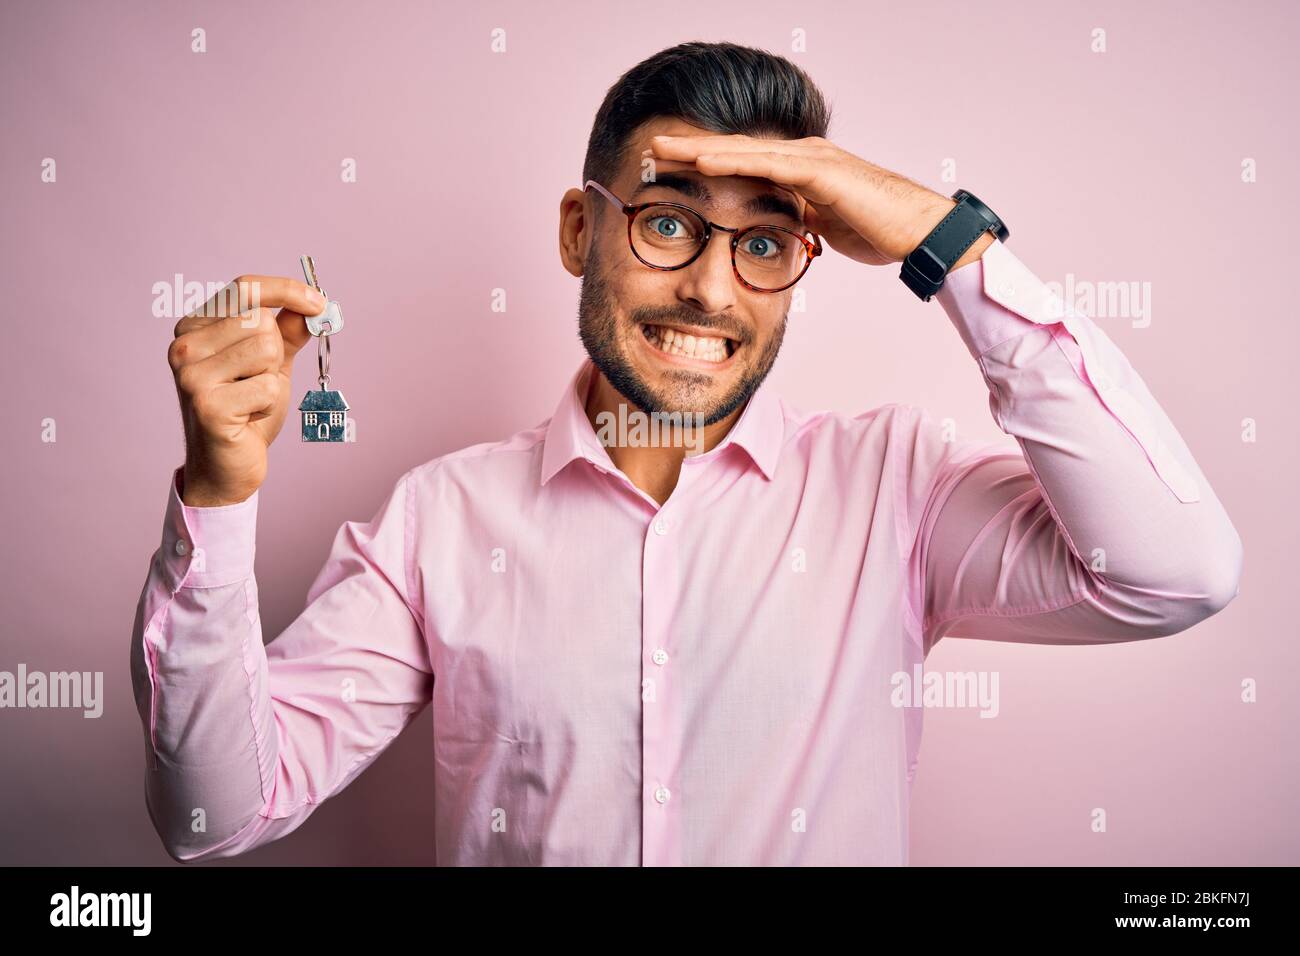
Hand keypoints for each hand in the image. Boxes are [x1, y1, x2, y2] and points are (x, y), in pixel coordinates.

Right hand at [168, 275, 325, 505]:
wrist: (226, 466)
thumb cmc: (246, 411)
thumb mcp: (270, 364)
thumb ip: (286, 332)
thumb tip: (310, 304)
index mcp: (193, 327)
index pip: (244, 287)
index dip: (286, 290)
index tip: (318, 302)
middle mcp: (184, 345)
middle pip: (261, 320)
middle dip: (274, 353)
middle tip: (254, 382)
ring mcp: (191, 375)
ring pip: (266, 349)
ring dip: (271, 379)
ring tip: (250, 399)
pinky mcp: (207, 404)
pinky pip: (268, 386)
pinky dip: (269, 404)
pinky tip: (247, 418)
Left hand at [642, 134, 992, 268]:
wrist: (919, 231)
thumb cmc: (880, 230)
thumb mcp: (826, 226)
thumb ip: (803, 219)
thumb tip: (784, 227)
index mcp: (800, 169)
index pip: (742, 163)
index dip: (704, 162)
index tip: (667, 167)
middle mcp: (802, 155)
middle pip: (735, 148)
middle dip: (691, 146)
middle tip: (650, 146)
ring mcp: (811, 159)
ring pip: (744, 149)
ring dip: (699, 147)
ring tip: (662, 147)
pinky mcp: (820, 171)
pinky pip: (767, 163)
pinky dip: (732, 160)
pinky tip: (701, 160)